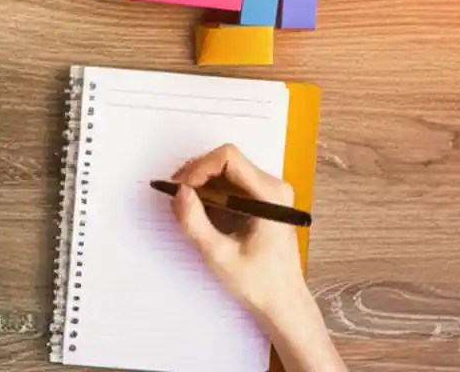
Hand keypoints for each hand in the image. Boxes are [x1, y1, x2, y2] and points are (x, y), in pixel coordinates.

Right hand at [171, 144, 346, 371]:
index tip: (181, 188)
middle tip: (176, 197)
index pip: (229, 158)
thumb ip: (195, 222)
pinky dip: (209, 191)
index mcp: (271, 196)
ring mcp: (269, 192)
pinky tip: (200, 211)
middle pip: (225, 161)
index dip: (199, 167)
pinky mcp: (261, 200)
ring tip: (185, 205)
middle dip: (196, 174)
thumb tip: (178, 191)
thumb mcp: (219, 255)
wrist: (283, 302)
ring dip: (200, 182)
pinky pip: (229, 183)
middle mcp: (274, 187)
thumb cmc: (258, 282)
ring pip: (225, 170)